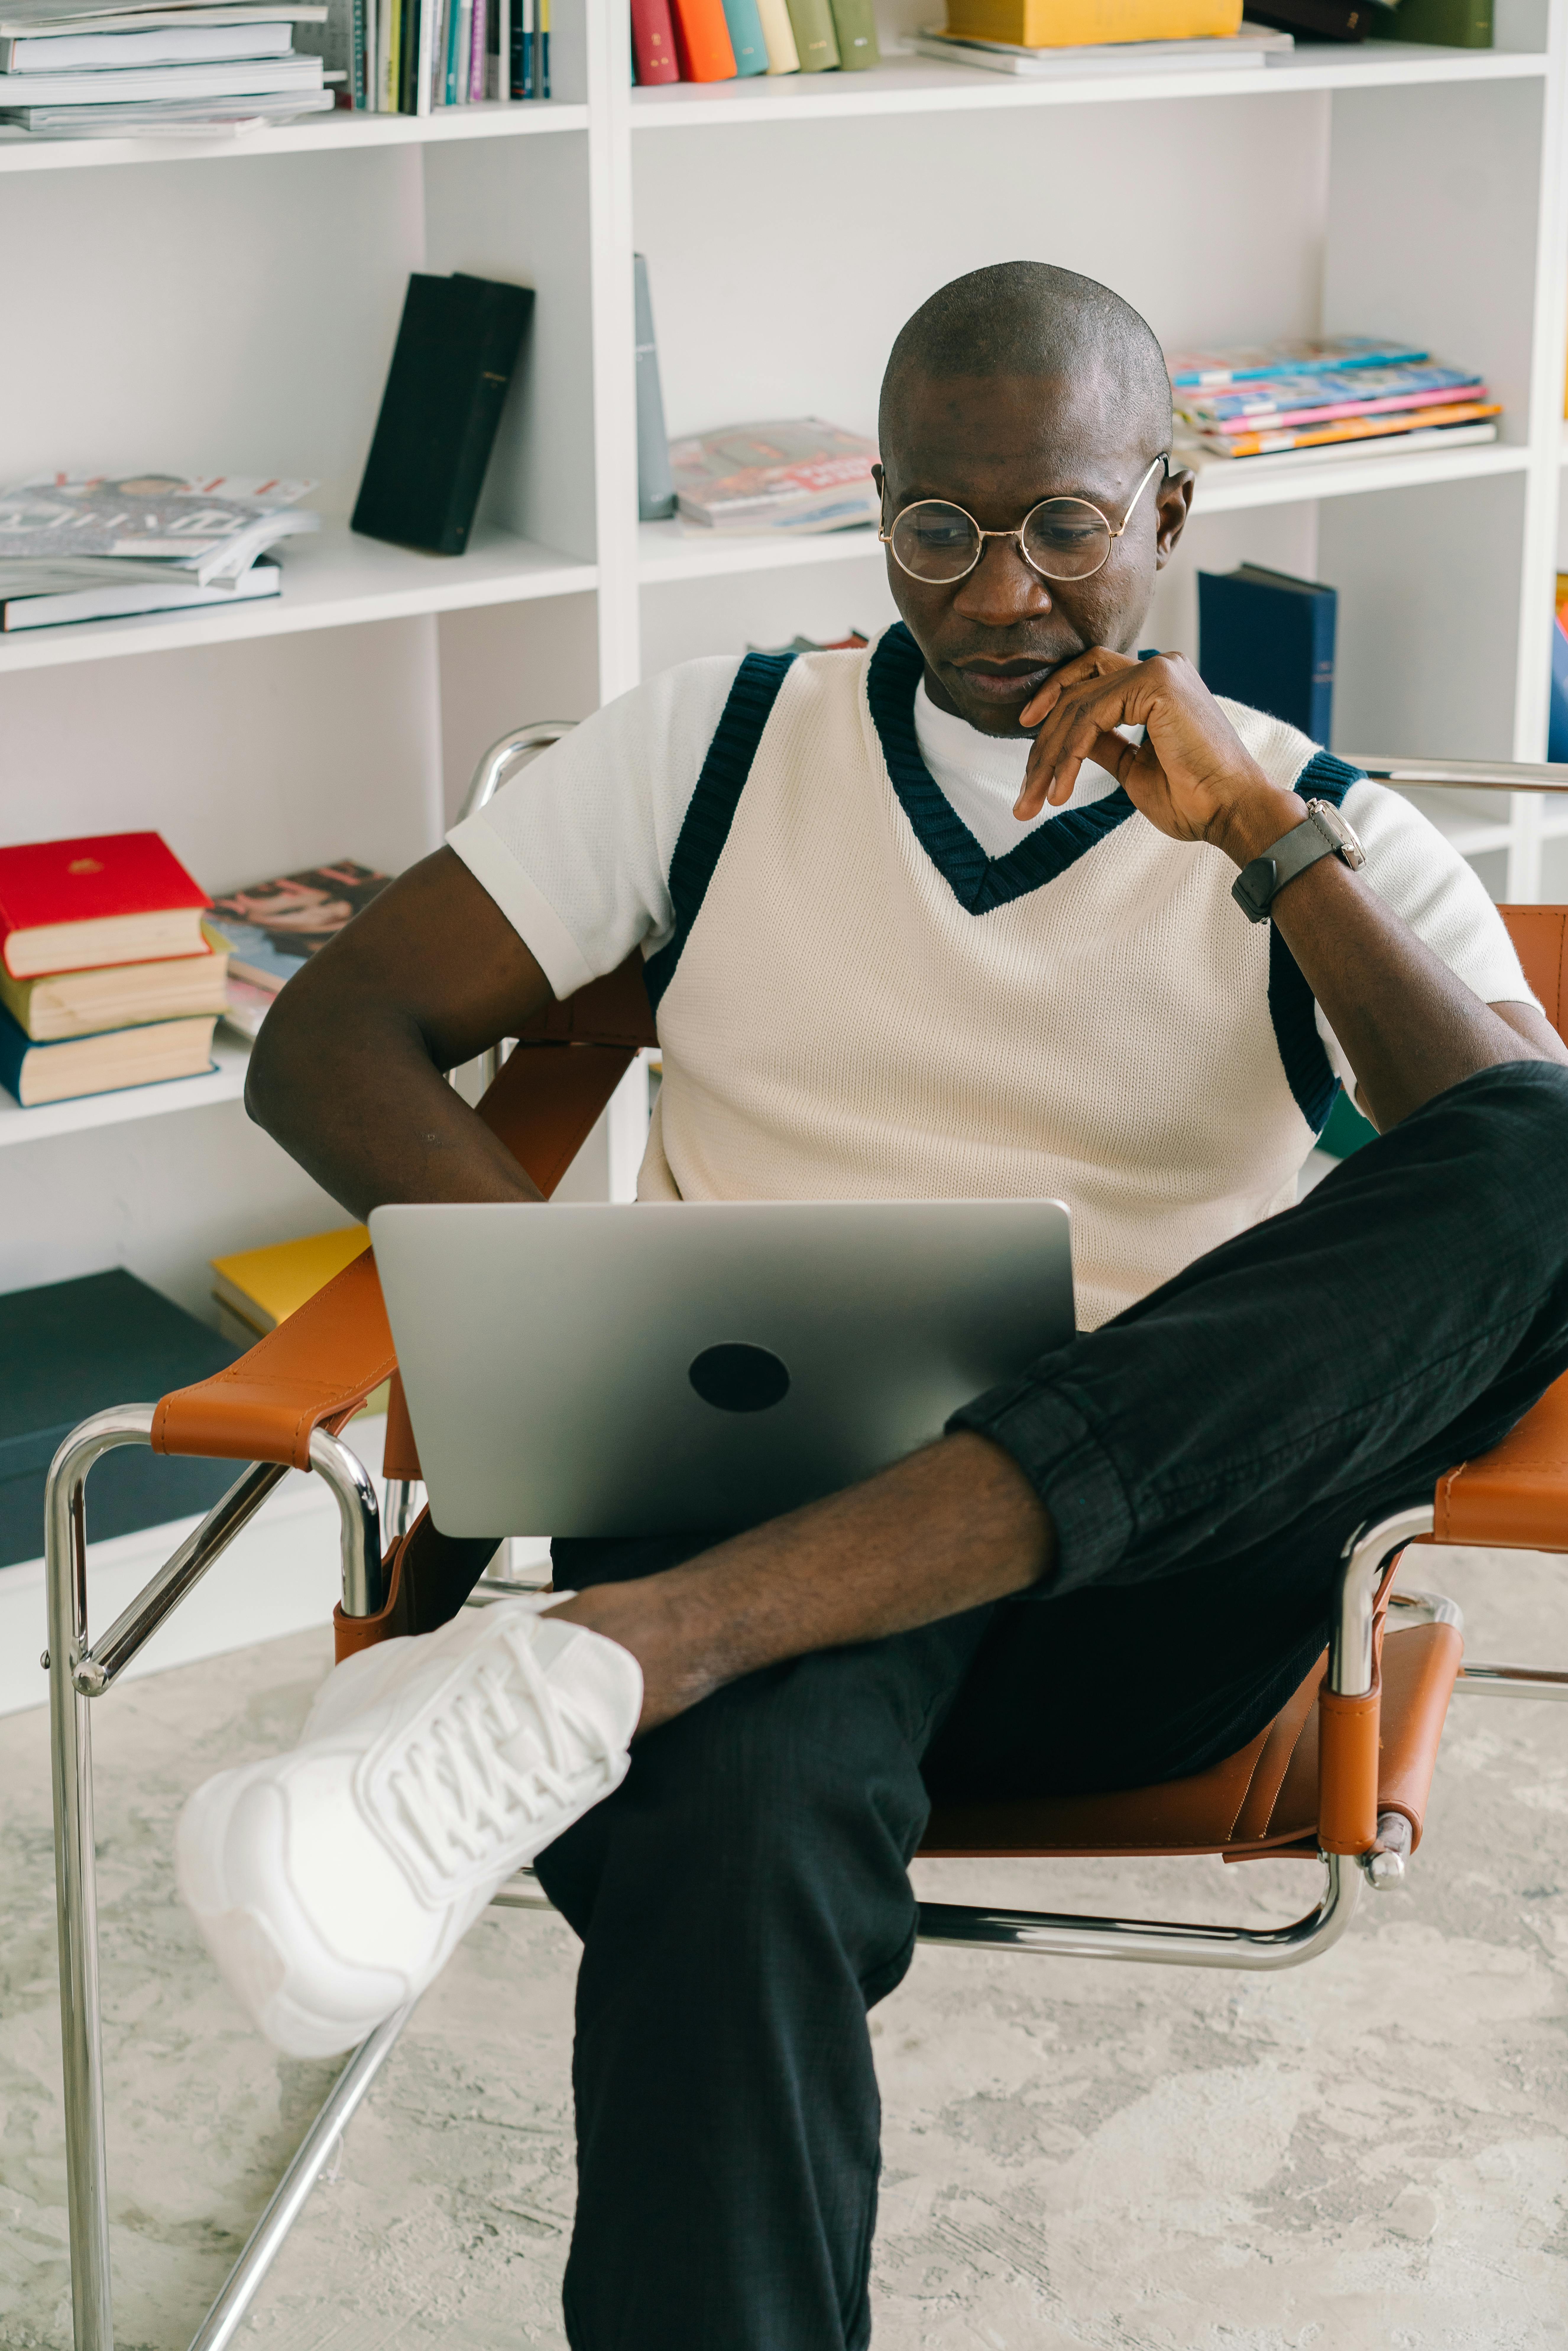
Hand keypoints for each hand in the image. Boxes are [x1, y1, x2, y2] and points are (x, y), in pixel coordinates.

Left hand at [1016, 648, 1302, 867]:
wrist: (1231, 811)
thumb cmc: (1193, 798)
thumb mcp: (1133, 769)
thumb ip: (1103, 744)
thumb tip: (1070, 739)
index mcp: (1158, 683)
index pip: (1090, 681)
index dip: (1052, 706)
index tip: (1024, 738)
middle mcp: (1160, 667)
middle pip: (1076, 692)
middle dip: (1042, 745)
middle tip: (1024, 793)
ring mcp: (1160, 670)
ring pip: (1077, 705)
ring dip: (1049, 757)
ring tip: (1034, 801)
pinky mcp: (1157, 684)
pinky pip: (1091, 716)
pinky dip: (1069, 755)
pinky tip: (1059, 791)